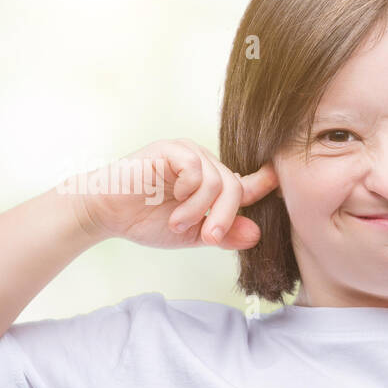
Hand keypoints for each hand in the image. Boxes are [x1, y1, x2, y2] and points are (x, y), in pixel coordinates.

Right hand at [73, 139, 277, 248]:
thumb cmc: (146, 221)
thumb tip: (257, 234)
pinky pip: (198, 171)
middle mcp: (205, 163)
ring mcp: (189, 153)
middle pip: (237, 189)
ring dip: (200, 211)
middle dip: (225, 218)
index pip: (248, 183)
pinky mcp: (172, 149)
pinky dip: (189, 193)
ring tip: (177, 223)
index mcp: (212, 182)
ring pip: (220, 182)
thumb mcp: (193, 235)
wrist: (106, 213)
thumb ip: (224, 235)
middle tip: (207, 238)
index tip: (280, 183)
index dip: (266, 185)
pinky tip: (171, 199)